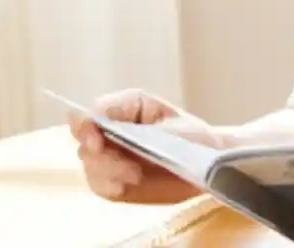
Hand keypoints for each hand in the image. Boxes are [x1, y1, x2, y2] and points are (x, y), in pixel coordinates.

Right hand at [69, 88, 221, 203]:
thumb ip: (140, 127)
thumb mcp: (173, 126)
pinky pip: (100, 186)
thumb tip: (109, 129)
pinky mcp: (114, 181)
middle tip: (130, 170)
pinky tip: (126, 187)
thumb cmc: (193, 137)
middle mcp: (112, 130)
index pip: (92, 111)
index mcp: (126, 107)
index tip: (97, 143)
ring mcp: (111, 156)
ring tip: (136, 177)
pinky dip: (110, 187)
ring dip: (109, 173)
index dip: (86, 125)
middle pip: (85, 140)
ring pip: (90, 165)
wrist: (208, 166)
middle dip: (102, 157)